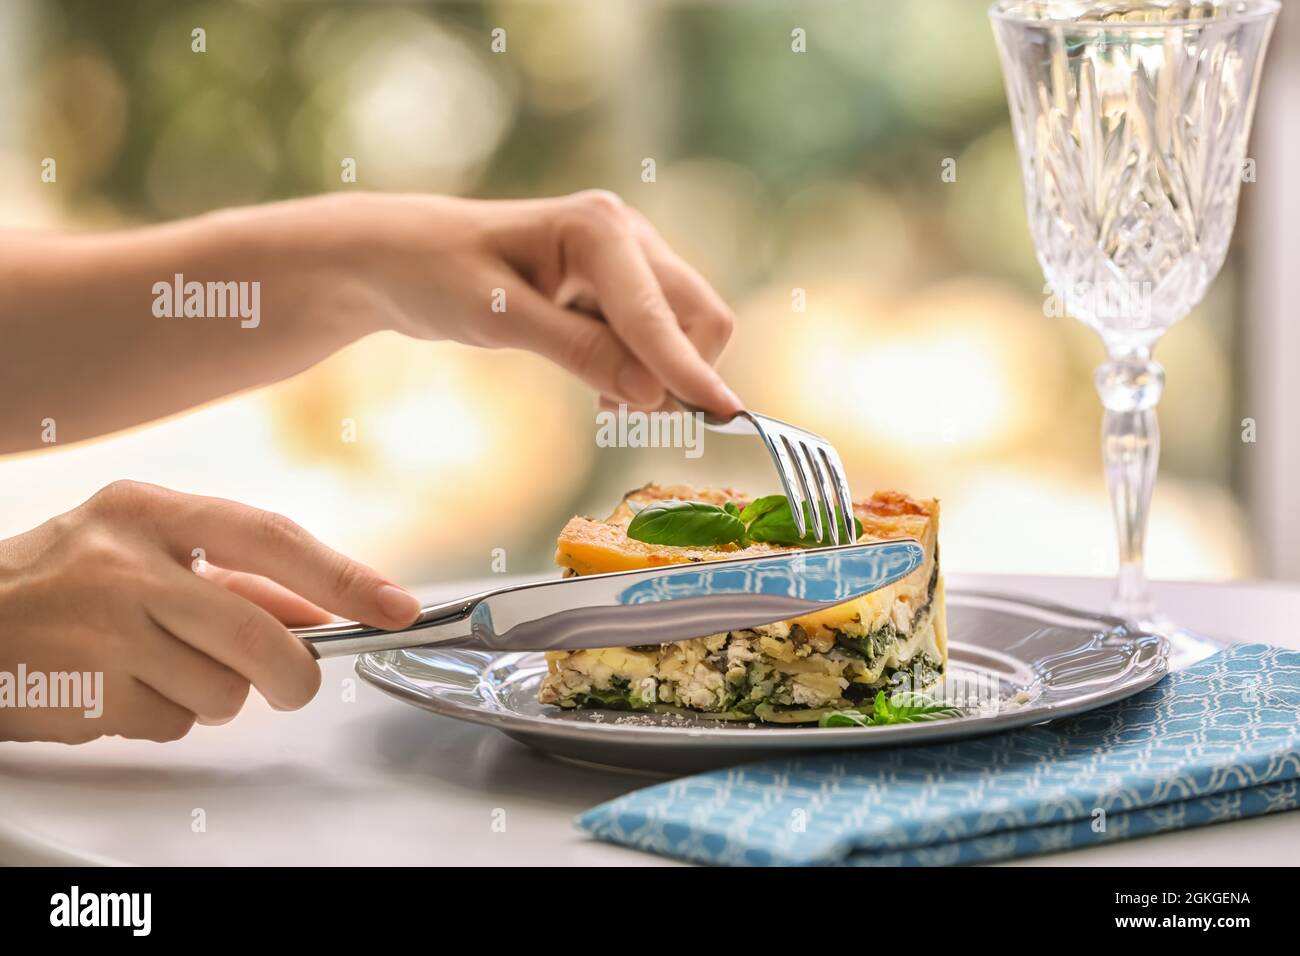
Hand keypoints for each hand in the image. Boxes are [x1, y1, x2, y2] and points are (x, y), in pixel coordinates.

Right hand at [0, 480, 421, 742]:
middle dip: (294, 674)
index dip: (344, 575)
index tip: (396, 605)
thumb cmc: (65, 584)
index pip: (271, 537)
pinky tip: (128, 689)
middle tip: (293, 683)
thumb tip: (322, 612)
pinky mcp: (85, 696)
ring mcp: (103, 632)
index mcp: (149, 510)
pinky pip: (175, 725)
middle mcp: (125, 564)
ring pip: (222, 691)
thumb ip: (233, 577)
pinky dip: (169, 718)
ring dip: (216, 695)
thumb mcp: (142, 551)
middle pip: (259, 636)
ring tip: (166, 668)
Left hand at [336, 190, 743, 414]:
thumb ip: (578, 351)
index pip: (657, 314)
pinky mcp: (619, 283)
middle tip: (631, 418)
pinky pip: (658, 334)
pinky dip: (646, 368)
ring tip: (607, 404)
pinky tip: (608, 390)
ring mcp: (627, 256)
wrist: (401, 257)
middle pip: (697, 313)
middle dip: (682, 371)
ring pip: (683, 327)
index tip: (728, 416)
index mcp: (596, 227)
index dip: (689, 370)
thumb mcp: (498, 319)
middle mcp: (625, 232)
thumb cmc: (437, 275)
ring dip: (662, 373)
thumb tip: (652, 394)